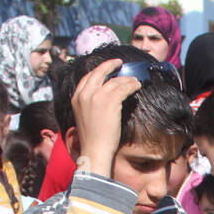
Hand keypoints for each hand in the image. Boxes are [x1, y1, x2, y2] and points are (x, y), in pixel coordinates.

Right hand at [71, 58, 140, 177]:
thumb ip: (89, 105)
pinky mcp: (110, 102)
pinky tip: (137, 86)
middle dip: (110, 65)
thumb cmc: (92, 140)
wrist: (95, 150)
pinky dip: (132, 86)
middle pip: (99, 72)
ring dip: (126, 79)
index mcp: (76, 98)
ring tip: (134, 81)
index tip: (107, 68)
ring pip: (114, 81)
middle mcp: (84, 94)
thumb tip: (101, 99)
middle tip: (119, 63)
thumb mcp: (84, 118)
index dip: (99, 70)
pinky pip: (123, 88)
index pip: (87, 78)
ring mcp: (97, 97)